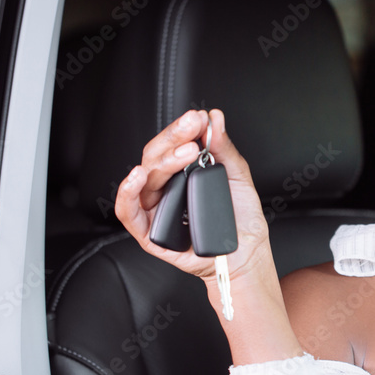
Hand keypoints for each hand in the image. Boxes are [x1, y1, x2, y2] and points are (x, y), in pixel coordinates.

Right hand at [115, 109, 270, 281]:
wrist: (246, 256)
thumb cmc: (241, 221)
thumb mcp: (237, 178)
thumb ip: (224, 149)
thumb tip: (215, 119)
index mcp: (183, 173)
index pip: (173, 145)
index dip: (182, 129)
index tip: (198, 117)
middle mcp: (167, 189)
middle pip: (156, 157)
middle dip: (174, 138)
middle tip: (192, 127)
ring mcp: (157, 209)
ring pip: (145, 178)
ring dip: (163, 161)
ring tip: (186, 152)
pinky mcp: (150, 233)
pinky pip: (129, 211)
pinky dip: (128, 193)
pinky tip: (138, 176)